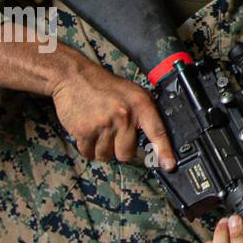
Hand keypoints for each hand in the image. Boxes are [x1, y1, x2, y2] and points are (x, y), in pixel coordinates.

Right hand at [50, 52, 174, 166]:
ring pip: (106, 156)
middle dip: (119, 149)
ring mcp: (103, 124)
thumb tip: (155, 141)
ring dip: (102, 149)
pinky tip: (88, 131)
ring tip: (99, 129)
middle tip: (113, 134)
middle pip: (126, 154)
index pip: (157, 131)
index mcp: (140, 104)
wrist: (73, 77)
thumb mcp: (132, 93)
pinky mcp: (84, 131)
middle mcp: (123, 115)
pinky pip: (89, 154)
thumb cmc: (104, 86)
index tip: (169, 165)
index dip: (164, 151)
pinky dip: (88, 148)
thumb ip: (144, 114)